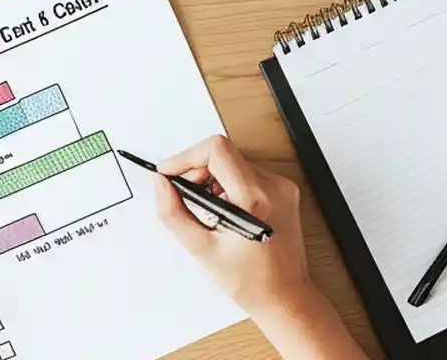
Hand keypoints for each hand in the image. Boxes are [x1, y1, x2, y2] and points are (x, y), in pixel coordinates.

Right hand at [154, 135, 365, 359]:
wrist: (285, 296)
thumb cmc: (250, 281)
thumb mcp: (202, 249)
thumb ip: (174, 213)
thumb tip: (161, 184)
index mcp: (254, 198)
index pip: (216, 150)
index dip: (186, 157)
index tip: (169, 173)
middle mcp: (273, 186)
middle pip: (223, 153)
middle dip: (196, 170)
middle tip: (185, 196)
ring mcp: (282, 186)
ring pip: (234, 162)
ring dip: (212, 178)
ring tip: (207, 209)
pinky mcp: (284, 190)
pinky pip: (247, 172)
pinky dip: (228, 184)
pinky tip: (225, 210)